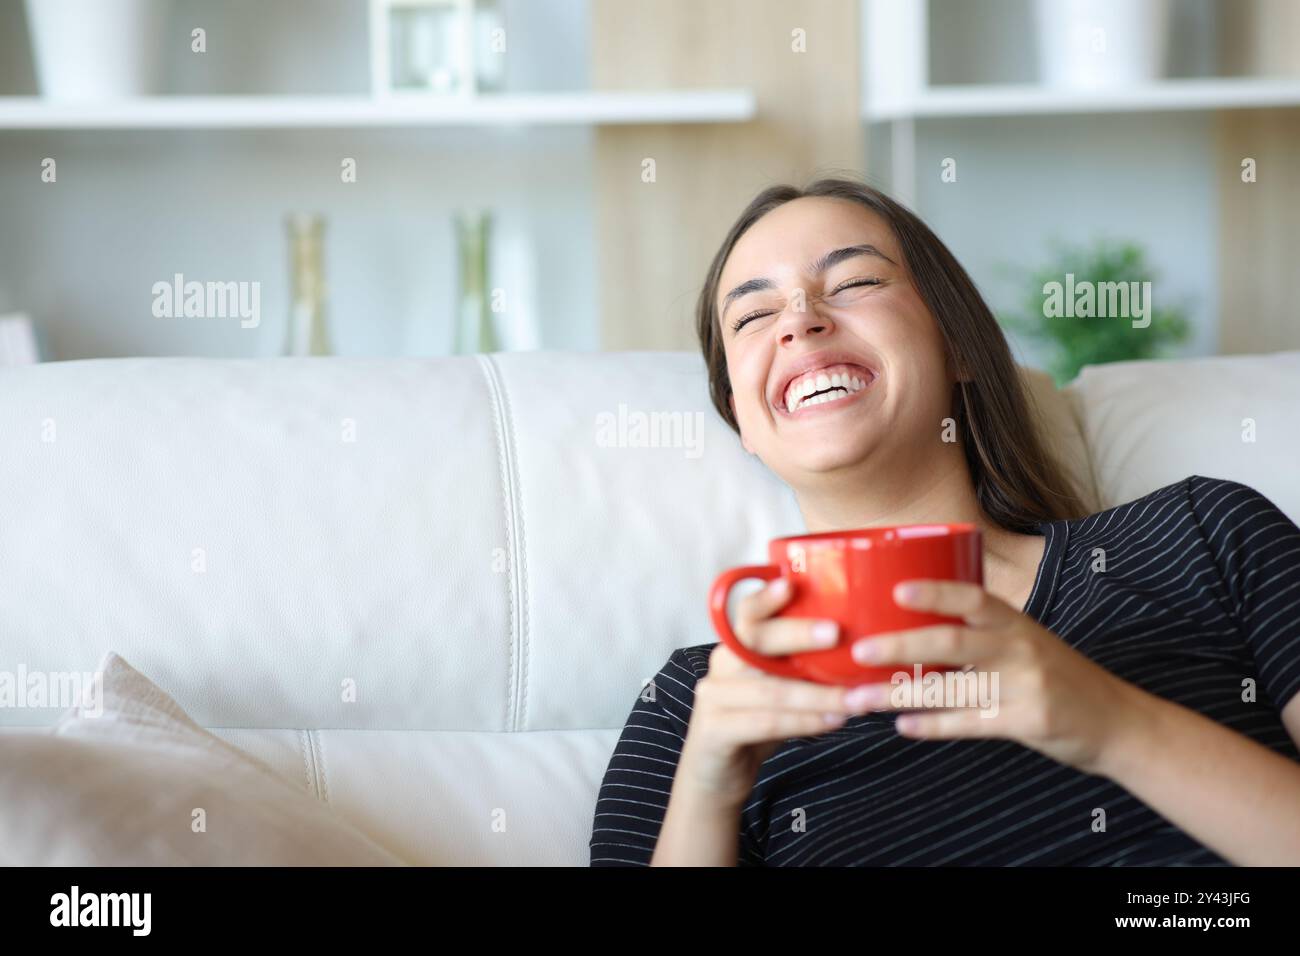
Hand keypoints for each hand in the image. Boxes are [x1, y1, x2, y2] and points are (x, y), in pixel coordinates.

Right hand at [678, 576, 878, 806]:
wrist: (716, 777)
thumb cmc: (757, 724)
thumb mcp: (779, 687)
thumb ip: (802, 666)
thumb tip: (862, 648)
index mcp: (736, 647)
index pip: (747, 613)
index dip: (766, 597)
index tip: (791, 584)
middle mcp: (720, 665)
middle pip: (756, 641)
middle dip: (798, 635)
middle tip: (837, 634)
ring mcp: (713, 698)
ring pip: (769, 689)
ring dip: (817, 693)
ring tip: (855, 698)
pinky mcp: (715, 731)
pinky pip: (764, 722)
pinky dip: (802, 722)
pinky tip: (833, 723)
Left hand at [847, 579, 1142, 775]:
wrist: (1116, 720)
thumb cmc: (1056, 675)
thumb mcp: (1024, 640)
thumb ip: (978, 630)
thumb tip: (911, 620)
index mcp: (1014, 621)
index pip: (972, 597)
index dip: (935, 592)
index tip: (896, 589)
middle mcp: (1018, 648)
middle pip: (951, 643)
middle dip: (900, 646)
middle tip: (859, 650)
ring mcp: (1023, 687)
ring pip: (950, 689)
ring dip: (899, 693)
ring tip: (858, 699)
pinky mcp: (1027, 722)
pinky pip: (970, 725)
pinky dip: (933, 725)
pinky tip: (902, 726)